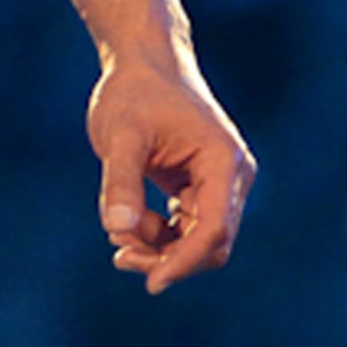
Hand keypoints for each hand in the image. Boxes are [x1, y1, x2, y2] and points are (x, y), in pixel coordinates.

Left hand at [87, 50, 253, 295]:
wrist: (142, 63)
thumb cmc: (133, 92)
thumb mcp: (120, 135)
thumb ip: (120, 182)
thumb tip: (116, 230)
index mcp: (222, 163)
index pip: (214, 229)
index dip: (184, 262)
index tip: (151, 282)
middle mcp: (230, 177)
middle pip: (210, 243)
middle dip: (167, 258)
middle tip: (119, 257)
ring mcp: (218, 184)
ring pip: (197, 240)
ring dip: (159, 248)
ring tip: (118, 233)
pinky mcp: (199, 187)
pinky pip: (186, 227)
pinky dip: (158, 235)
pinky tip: (127, 226)